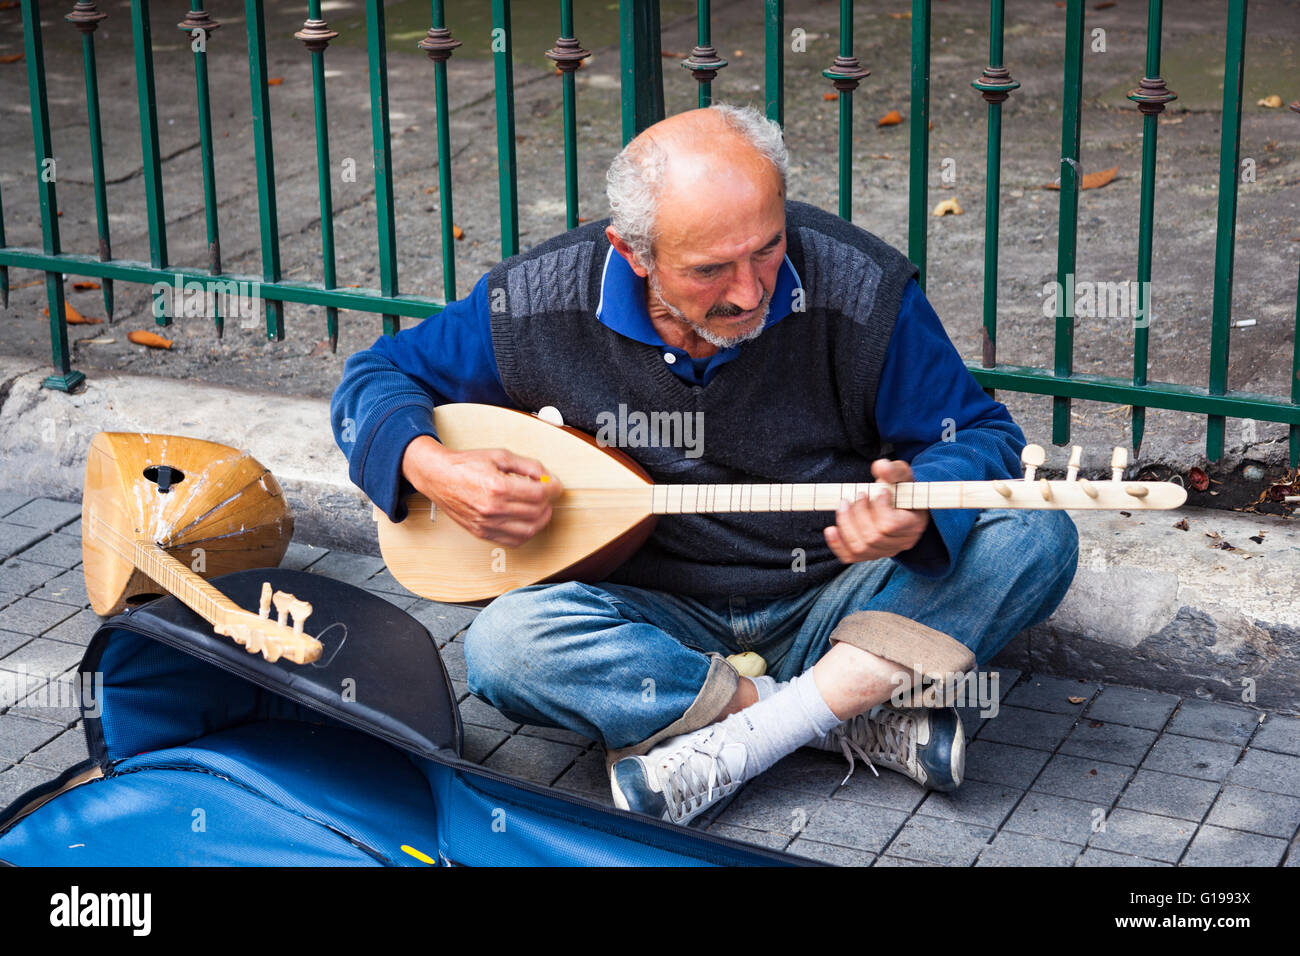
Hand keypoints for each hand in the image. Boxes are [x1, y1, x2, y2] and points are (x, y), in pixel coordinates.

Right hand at [402, 436, 564, 546]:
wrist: (438, 477)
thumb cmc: (465, 465)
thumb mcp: (499, 455)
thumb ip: (527, 465)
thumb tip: (548, 476)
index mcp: (497, 487)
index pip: (539, 494)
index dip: (554, 489)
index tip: (556, 485)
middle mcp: (492, 509)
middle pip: (536, 512)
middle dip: (548, 503)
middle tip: (548, 494)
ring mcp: (487, 524)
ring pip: (528, 531)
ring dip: (541, 520)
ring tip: (540, 508)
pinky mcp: (482, 533)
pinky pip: (513, 541)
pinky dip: (526, 533)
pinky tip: (527, 521)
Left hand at [823, 459, 928, 562]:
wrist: (900, 502)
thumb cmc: (902, 488)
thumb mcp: (902, 474)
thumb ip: (893, 470)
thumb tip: (880, 467)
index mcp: (914, 524)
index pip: (890, 525)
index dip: (879, 507)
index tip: (880, 491)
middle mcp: (902, 542)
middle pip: (872, 538)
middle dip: (858, 513)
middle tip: (856, 495)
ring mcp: (886, 551)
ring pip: (860, 548)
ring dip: (846, 525)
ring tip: (843, 505)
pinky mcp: (871, 554)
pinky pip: (851, 557)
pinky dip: (837, 544)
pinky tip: (830, 529)